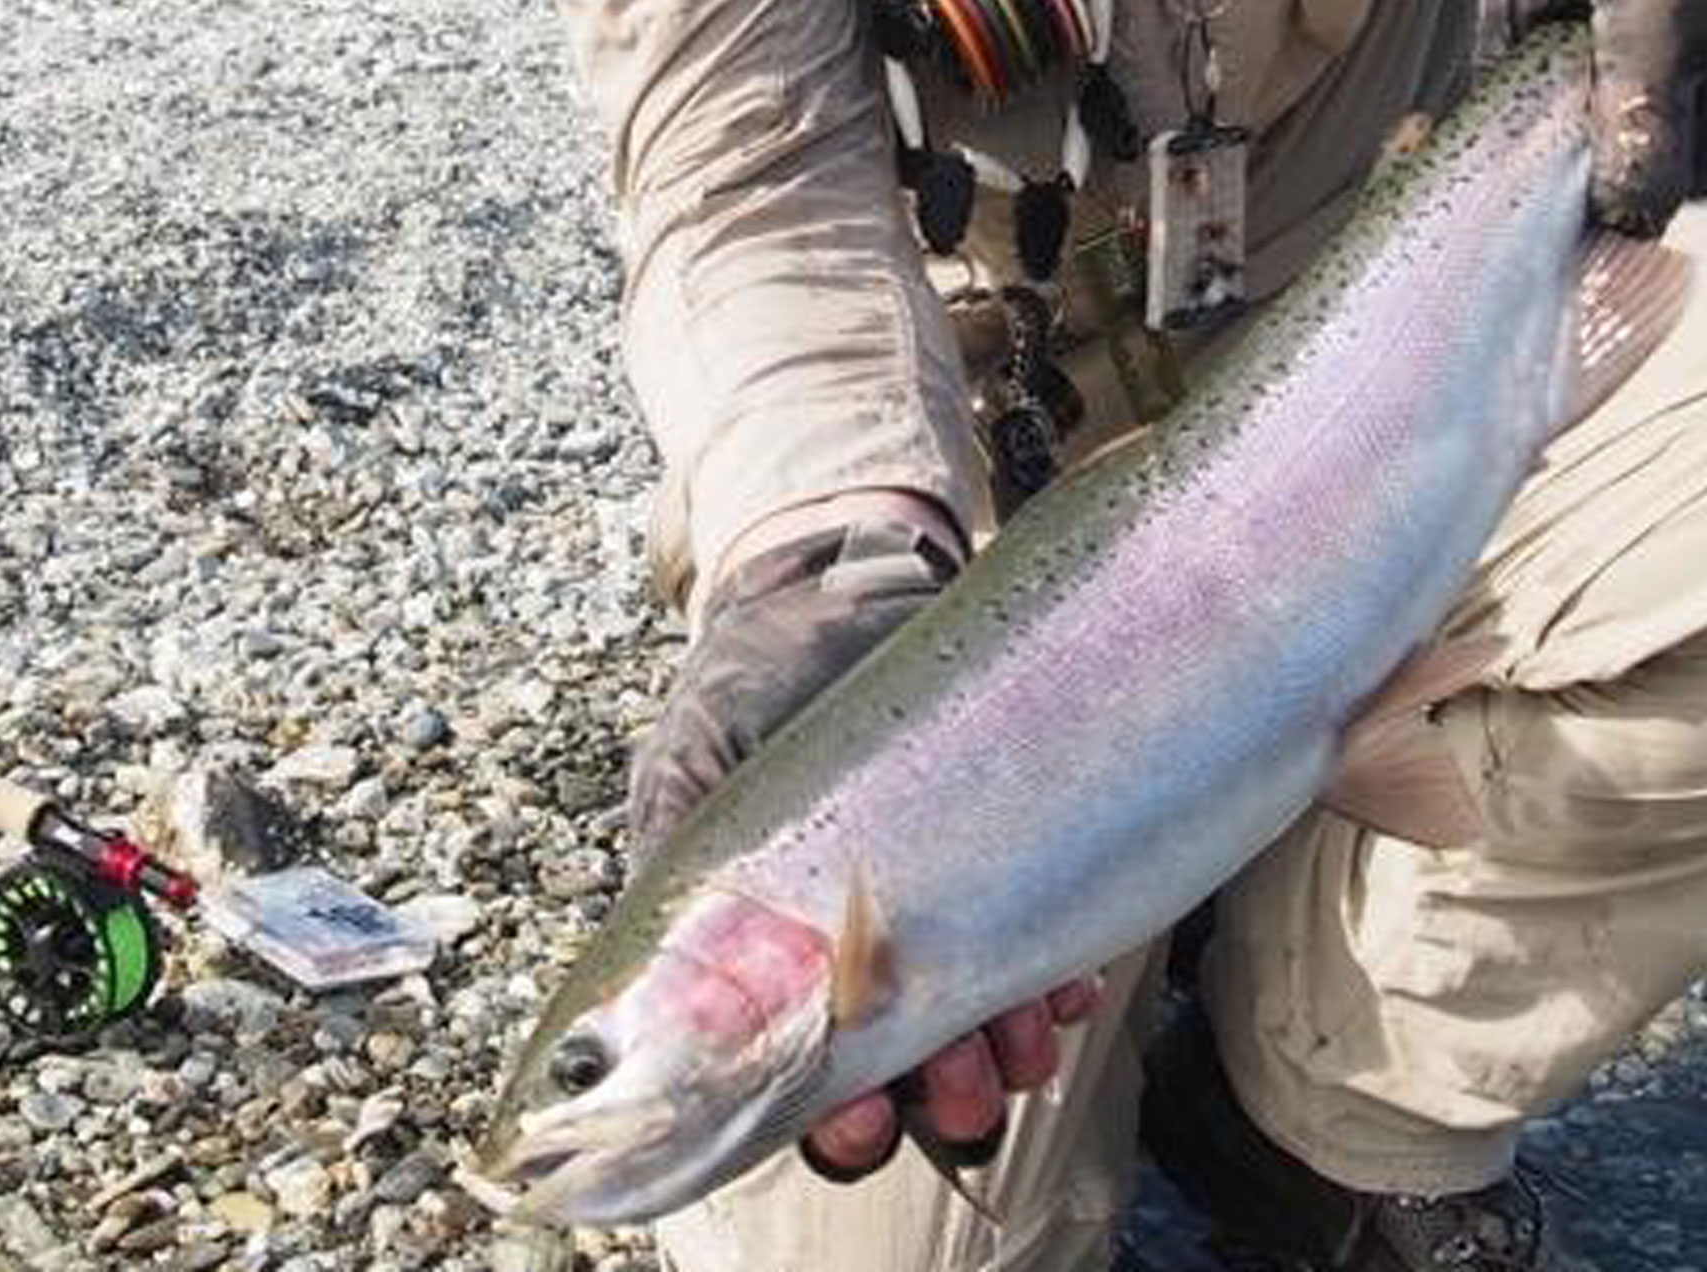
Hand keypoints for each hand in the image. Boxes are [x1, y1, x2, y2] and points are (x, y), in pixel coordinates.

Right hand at [629, 518, 1096, 1183]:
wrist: (842, 583)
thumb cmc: (752, 679)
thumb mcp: (696, 767)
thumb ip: (672, 869)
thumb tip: (640, 1000)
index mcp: (773, 956)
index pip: (799, 1081)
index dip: (832, 1123)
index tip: (859, 1122)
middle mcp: (860, 950)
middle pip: (906, 1075)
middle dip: (937, 1100)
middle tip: (959, 1085)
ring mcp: (943, 907)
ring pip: (981, 1032)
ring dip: (1004, 1061)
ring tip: (1019, 1042)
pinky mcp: (1011, 854)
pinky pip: (1046, 946)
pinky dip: (1059, 984)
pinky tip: (1066, 987)